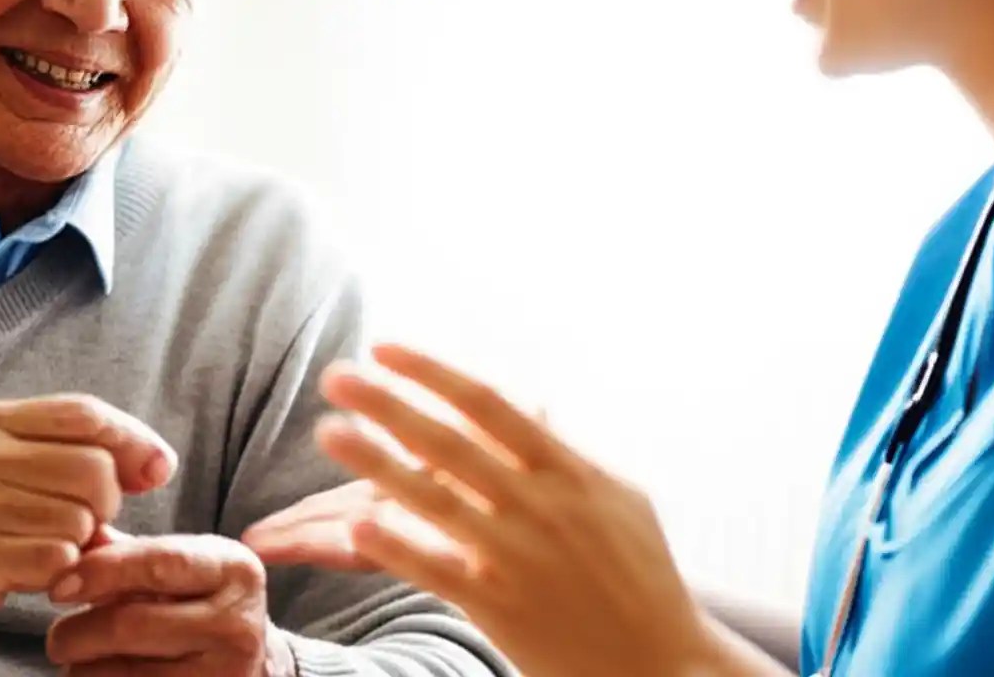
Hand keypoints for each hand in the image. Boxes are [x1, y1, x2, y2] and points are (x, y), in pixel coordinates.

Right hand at [0, 395, 177, 638]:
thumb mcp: (28, 461)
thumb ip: (94, 449)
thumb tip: (160, 465)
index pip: (84, 413)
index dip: (132, 440)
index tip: (157, 469)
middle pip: (92, 468)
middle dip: (107, 500)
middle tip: (87, 517)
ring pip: (79, 518)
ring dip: (83, 538)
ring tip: (54, 540)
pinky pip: (57, 557)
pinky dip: (63, 566)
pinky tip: (40, 565)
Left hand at [46, 531, 294, 676]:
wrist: (252, 664)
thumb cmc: (203, 605)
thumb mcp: (183, 568)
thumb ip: (128, 552)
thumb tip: (75, 539)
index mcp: (235, 570)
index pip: (159, 563)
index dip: (101, 571)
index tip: (59, 587)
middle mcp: (238, 622)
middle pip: (130, 625)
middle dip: (76, 632)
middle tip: (58, 638)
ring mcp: (225, 673)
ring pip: (121, 673)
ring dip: (83, 669)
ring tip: (83, 660)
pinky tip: (104, 676)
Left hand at [248, 344, 718, 676]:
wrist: (664, 663)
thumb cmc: (642, 573)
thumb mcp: (618, 497)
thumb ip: (567, 453)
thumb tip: (528, 408)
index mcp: (570, 469)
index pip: (489, 404)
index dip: (431, 372)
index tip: (385, 348)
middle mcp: (541, 505)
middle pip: (448, 441)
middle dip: (387, 404)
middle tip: (335, 377)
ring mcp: (519, 556)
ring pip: (432, 499)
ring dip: (374, 461)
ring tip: (329, 431)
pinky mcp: (501, 607)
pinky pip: (436, 569)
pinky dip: (395, 545)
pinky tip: (355, 524)